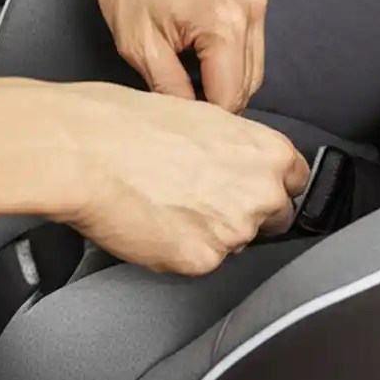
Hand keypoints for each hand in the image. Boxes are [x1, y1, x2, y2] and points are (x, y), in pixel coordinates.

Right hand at [47, 82, 308, 274]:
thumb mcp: (201, 118)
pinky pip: (201, 262)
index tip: (257, 187)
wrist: (84, 151)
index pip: (295, 180)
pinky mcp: (202, 260)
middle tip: (206, 200)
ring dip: (212, 233)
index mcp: (266, 151)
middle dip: (248, 212)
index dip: (273, 184)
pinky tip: (155, 224)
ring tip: (169, 206)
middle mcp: (260, 193)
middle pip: (274, 217)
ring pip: (236, 242)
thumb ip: (233, 148)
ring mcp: (234, 231)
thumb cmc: (128, 124)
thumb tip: (235, 163)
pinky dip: (181, 250)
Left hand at [75, 0, 268, 112]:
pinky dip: (231, 50)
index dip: (206, 117)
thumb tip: (191, 121)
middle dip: (218, 97)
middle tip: (181, 93)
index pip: (231, 98)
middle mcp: (250, 8)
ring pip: (254, 65)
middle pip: (248, 84)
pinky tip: (202, 42)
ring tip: (189, 66)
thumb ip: (171, 91)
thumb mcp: (139, 48)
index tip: (182, 118)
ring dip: (226, 75)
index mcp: (225, 24)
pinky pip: (252, 38)